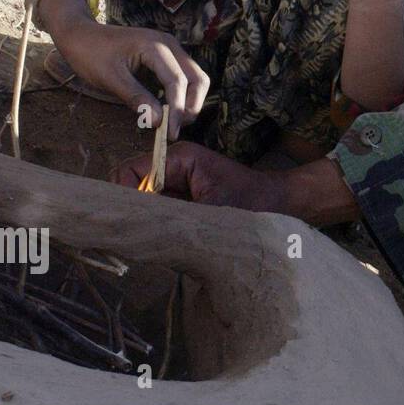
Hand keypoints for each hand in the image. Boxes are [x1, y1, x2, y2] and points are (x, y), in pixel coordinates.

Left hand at [48, 13, 208, 140]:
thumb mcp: (110, 79)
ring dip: (190, 102)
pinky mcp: (168, 56)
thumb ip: (136, 98)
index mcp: (156, 46)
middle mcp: (170, 45)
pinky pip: (185, 77)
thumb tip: (158, 122)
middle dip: (191, 106)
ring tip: (174, 122)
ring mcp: (171, 49)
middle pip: (197, 78)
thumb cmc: (91, 54)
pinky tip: (169, 110)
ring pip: (195, 78)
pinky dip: (183, 95)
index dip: (177, 109)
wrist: (81, 35)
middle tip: (175, 129)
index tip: (170, 133)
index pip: (177, 81)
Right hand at [110, 143, 359, 225]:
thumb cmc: (254, 204)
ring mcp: (175, 186)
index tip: (124, 223)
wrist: (282, 207)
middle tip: (133, 240)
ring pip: (141, 205)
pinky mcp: (180, 203)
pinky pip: (156, 215)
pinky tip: (164, 246)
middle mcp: (172, 168)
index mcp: (178, 158)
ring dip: (144, 224)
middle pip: (130, 188)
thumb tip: (137, 230)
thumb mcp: (211, 212)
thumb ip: (173, 217)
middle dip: (131, 213)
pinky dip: (156, 231)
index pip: (129, 171)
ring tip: (151, 244)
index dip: (121, 196)